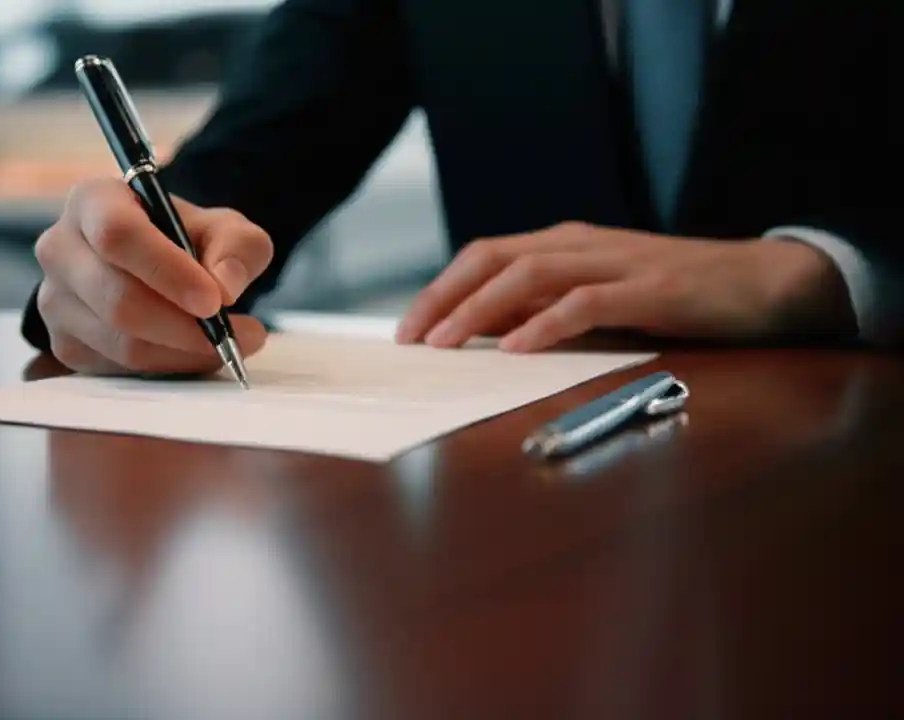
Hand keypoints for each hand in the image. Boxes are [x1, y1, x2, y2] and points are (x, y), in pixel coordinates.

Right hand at [34, 179, 272, 374]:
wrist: (152, 267)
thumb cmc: (184, 240)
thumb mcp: (224, 228)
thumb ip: (237, 247)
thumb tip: (225, 287)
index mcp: (92, 202)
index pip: (118, 234)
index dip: (167, 271)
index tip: (214, 300)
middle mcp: (60, 249)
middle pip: (118, 299)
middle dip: (184, 327)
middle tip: (236, 334)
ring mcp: (54, 301)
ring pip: (120, 343)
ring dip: (182, 353)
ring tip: (226, 344)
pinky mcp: (64, 344)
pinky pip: (118, 369)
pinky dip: (166, 368)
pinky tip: (193, 353)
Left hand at [397, 222, 853, 351]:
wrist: (763, 281)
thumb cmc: (674, 295)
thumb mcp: (597, 298)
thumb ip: (545, 308)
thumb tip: (483, 333)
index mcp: (564, 244)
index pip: (484, 256)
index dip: (440, 290)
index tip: (406, 330)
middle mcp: (581, 245)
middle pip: (493, 259)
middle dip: (444, 298)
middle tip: (410, 339)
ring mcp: (617, 263)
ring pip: (530, 275)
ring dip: (480, 310)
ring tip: (447, 344)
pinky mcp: (652, 289)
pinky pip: (587, 302)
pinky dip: (546, 324)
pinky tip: (518, 349)